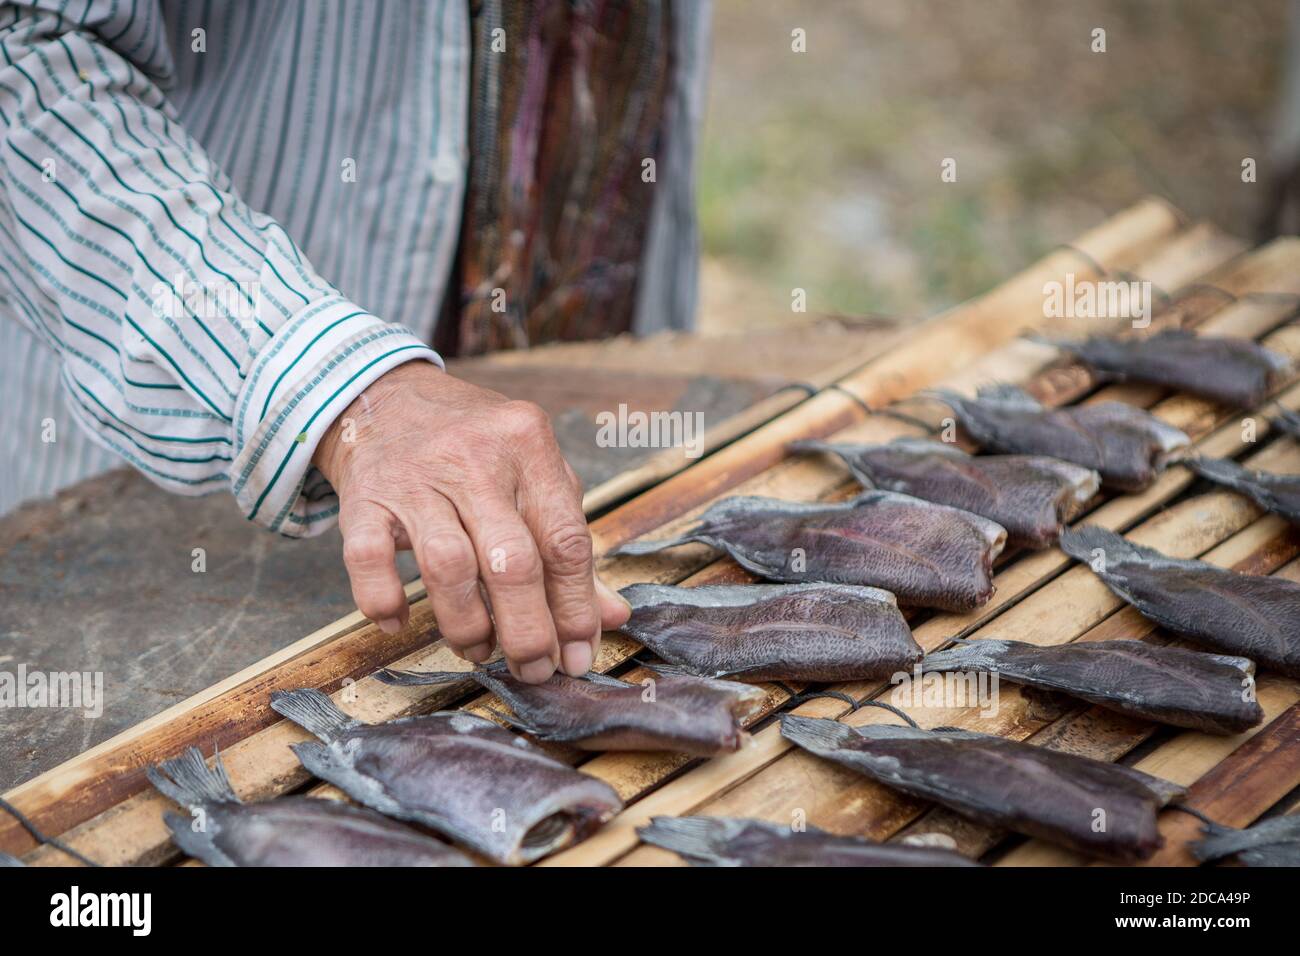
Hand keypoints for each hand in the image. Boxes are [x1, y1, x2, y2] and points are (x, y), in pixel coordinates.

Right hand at [313, 361, 629, 682]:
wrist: (385, 396)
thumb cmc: (475, 446)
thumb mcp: (532, 475)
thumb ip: (568, 544)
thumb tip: (614, 617)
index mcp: (529, 445)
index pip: (564, 540)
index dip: (576, 608)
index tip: (580, 654)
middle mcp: (475, 457)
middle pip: (510, 561)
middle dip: (527, 630)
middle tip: (533, 668)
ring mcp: (415, 476)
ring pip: (446, 567)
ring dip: (466, 624)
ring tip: (477, 649)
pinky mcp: (363, 496)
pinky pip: (370, 560)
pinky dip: (383, 601)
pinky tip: (399, 622)